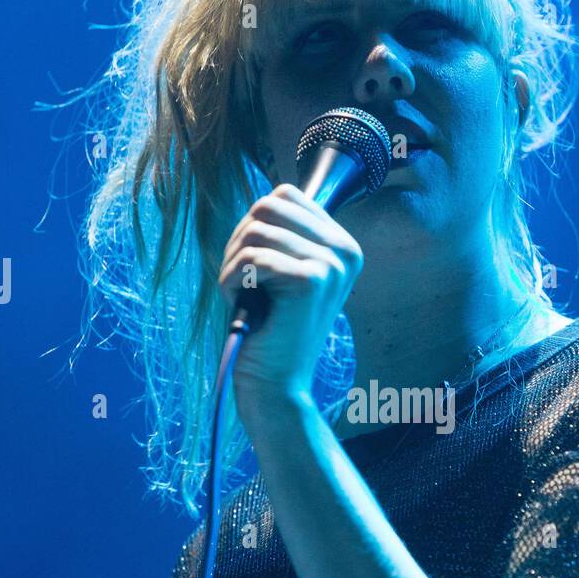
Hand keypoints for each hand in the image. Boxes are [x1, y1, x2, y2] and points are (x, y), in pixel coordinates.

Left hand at [218, 183, 363, 425]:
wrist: (275, 383)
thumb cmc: (269, 327)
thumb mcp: (282, 271)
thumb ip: (283, 233)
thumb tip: (269, 196)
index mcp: (343, 244)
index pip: (285, 194)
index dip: (255, 225)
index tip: (256, 267)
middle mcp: (346, 251)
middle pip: (268, 205)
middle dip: (240, 241)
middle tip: (243, 281)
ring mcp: (333, 265)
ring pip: (256, 229)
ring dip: (234, 264)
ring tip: (244, 296)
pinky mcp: (313, 281)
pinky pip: (253, 257)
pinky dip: (232, 280)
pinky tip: (242, 305)